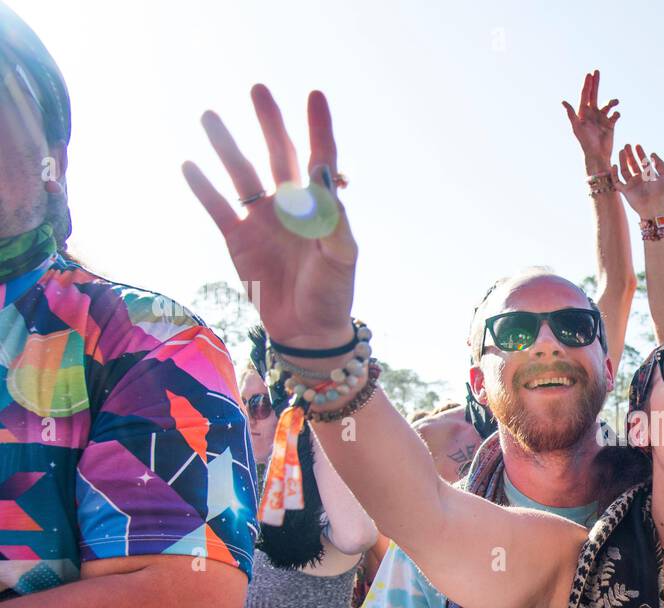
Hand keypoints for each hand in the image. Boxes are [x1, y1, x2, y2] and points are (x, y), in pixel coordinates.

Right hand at [183, 85, 356, 348]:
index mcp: (320, 208)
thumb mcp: (341, 257)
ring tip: (209, 115)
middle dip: (268, 123)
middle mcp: (290, 207)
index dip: (318, 127)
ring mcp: (262, 221)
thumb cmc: (332, 293)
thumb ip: (333, 219)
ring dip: (226, 146)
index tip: (315, 94)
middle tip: (258, 89)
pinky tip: (190, 164)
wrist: (306, 330)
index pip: (320, 158)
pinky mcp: (237, 240)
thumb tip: (322, 175)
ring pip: (242, 174)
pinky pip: (217, 208)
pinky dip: (203, 188)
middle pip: (278, 155)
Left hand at [562, 69, 619, 172]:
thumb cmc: (585, 142)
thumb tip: (563, 101)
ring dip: (611, 102)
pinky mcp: (610, 124)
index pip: (585, 95)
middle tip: (596, 71)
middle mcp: (592, 113)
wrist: (597, 154)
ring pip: (607, 104)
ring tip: (615, 102)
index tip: (589, 74)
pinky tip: (616, 115)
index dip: (587, 84)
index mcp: (583, 112)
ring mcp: (601, 118)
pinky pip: (615, 115)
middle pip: (594, 94)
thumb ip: (571, 114)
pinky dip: (616, 113)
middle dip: (595, 83)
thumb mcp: (577, 127)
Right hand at [612, 144, 663, 219]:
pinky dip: (614, 173)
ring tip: (622, 150)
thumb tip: (652, 154)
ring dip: (622, 160)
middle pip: (633, 165)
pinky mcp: (625, 191)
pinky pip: (617, 181)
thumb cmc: (662, 193)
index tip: (637, 145)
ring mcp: (632, 185)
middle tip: (627, 145)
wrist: (655, 208)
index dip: (640, 153)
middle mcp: (640, 180)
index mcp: (649, 177)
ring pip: (624, 170)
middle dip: (630, 155)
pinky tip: (615, 165)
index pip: (643, 163)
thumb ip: (660, 164)